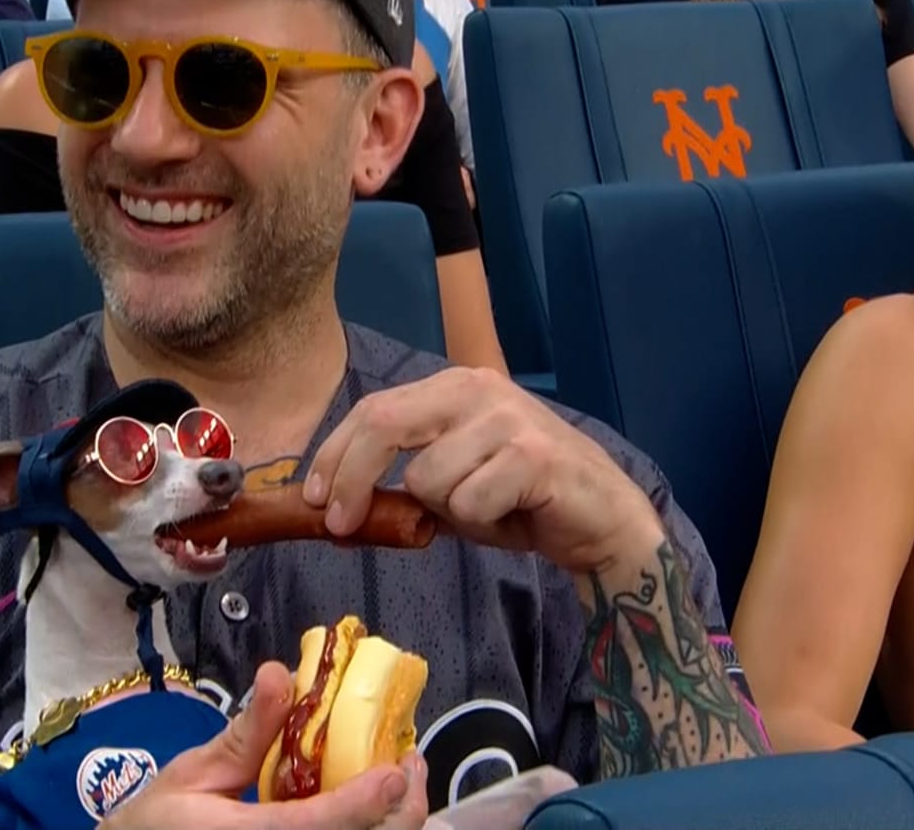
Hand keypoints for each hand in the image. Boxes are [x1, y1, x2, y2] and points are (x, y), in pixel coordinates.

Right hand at [100, 661, 427, 828]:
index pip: (315, 827)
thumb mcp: (193, 773)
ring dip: (391, 821)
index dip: (361, 803)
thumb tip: (279, 674)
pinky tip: (372, 804)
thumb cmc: (158, 823)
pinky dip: (367, 827)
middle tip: (410, 764)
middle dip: (398, 812)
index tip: (394, 772)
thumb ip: (246, 733)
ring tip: (399, 780)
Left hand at [303, 367, 662, 574]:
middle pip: (384, 425)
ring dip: (445, 512)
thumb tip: (332, 513)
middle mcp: (476, 388)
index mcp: (451, 387)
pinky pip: (468, 502)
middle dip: (352, 478)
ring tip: (486, 510)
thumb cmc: (520, 501)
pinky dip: (481, 523)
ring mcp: (505, 418)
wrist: (599, 520)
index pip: (373, 410)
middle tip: (340, 526)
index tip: (314, 498)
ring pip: (427, 478)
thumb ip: (400, 489)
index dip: (335, 455)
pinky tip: (512, 515)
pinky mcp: (532, 454)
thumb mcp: (450, 490)